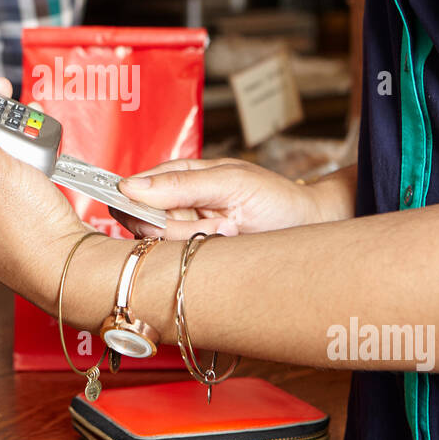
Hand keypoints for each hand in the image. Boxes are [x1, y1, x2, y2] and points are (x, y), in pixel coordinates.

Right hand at [114, 157, 333, 238]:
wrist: (309, 227)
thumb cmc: (275, 198)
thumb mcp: (230, 182)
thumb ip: (181, 183)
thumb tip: (130, 186)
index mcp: (178, 176)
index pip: (132, 191)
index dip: (140, 207)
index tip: (162, 216)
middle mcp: (175, 205)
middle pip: (143, 223)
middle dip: (177, 228)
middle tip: (216, 223)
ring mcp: (185, 232)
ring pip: (161, 247)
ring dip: (196, 241)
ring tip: (230, 230)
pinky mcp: (196, 257)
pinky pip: (180, 263)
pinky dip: (203, 257)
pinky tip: (227, 244)